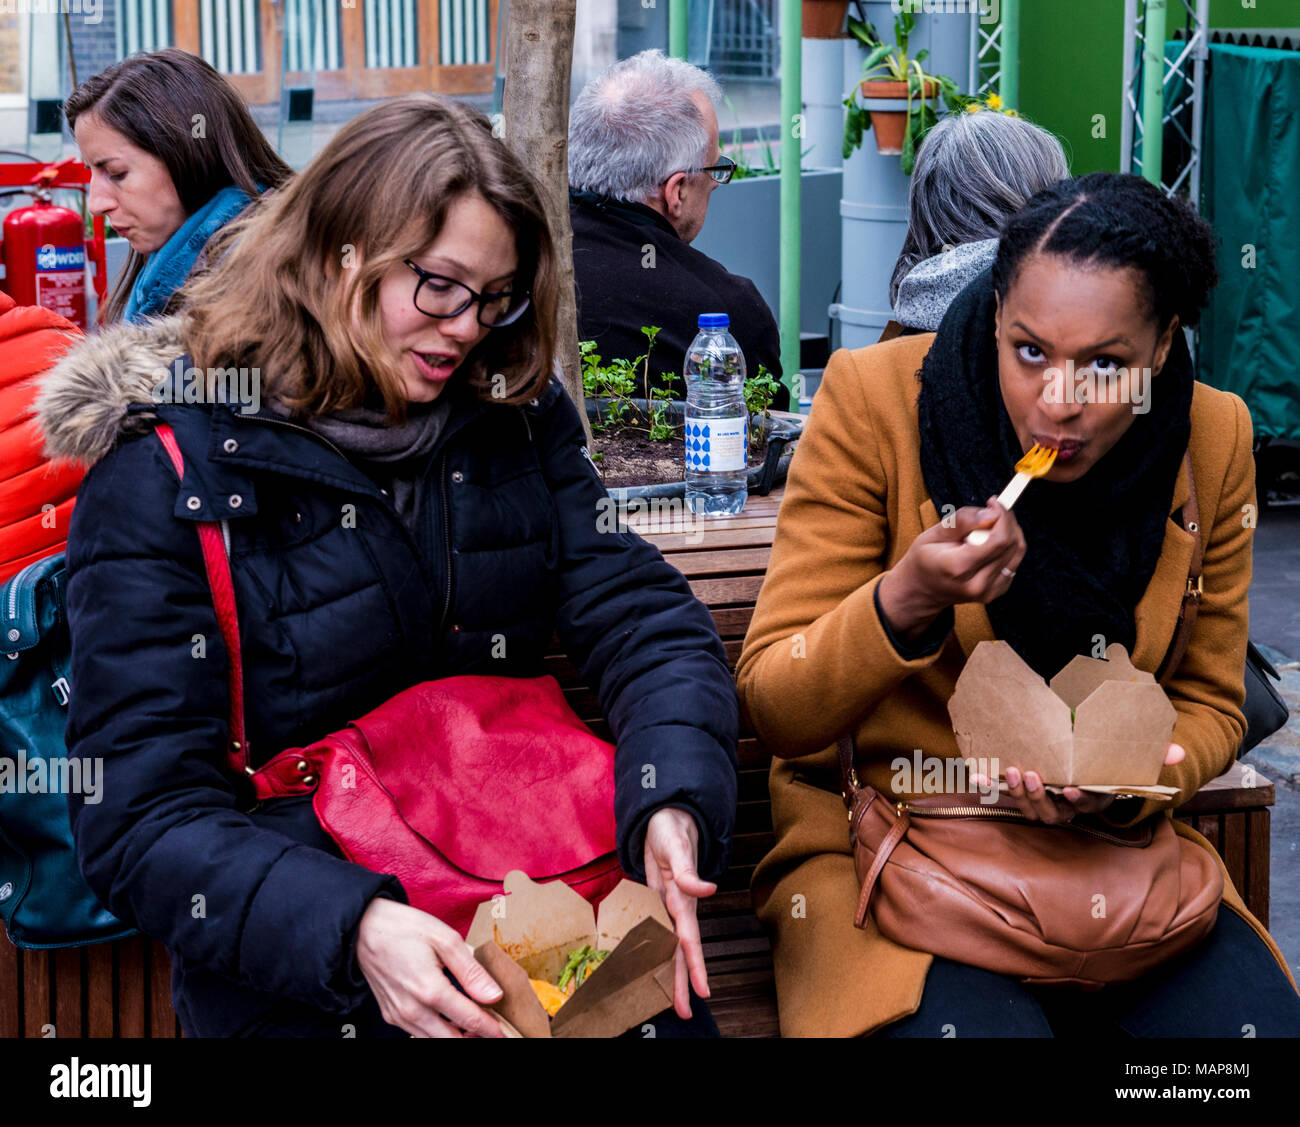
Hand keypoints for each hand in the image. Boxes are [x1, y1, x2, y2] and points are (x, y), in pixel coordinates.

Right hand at [355, 897, 504, 1037]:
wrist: (363, 928)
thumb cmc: (404, 928)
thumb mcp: (445, 939)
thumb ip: (471, 971)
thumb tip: (494, 995)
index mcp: (430, 990)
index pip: (469, 1020)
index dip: (490, 1030)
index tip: (504, 1033)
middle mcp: (413, 1010)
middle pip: (451, 1039)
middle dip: (474, 1038)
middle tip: (491, 1031)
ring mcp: (399, 1015)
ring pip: (433, 1041)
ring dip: (455, 1037)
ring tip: (472, 1027)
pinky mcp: (390, 1015)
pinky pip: (417, 1033)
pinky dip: (435, 1033)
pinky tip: (448, 1020)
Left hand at [643, 807, 714, 1019]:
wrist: (664, 819)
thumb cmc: (672, 832)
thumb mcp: (678, 847)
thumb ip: (691, 871)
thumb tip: (710, 889)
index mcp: (682, 900)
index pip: (688, 939)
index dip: (694, 966)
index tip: (704, 992)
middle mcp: (676, 907)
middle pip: (678, 951)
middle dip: (682, 982)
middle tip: (684, 1012)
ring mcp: (666, 906)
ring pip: (669, 946)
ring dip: (670, 973)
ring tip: (675, 1003)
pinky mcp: (656, 901)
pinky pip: (655, 928)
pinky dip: (656, 945)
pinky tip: (658, 966)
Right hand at [878, 499, 1026, 641]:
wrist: (922, 590)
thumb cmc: (925, 558)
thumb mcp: (932, 534)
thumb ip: (962, 522)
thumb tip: (992, 513)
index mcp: (958, 568)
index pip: (999, 540)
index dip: (1002, 516)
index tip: (993, 502)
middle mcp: (978, 583)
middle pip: (1011, 543)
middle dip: (1005, 520)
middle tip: (988, 510)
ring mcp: (989, 591)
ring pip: (1017, 550)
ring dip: (1008, 531)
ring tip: (986, 527)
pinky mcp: (998, 590)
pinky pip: (1014, 559)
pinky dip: (1006, 545)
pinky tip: (988, 543)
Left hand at [976, 744, 1185, 823]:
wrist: (1083, 760)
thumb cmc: (1109, 760)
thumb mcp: (1132, 757)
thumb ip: (1155, 754)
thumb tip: (1179, 752)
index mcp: (1093, 798)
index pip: (1089, 805)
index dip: (1080, 800)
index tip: (1071, 788)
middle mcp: (1068, 806)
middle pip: (1054, 812)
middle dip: (1040, 797)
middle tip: (1031, 775)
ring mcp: (1044, 802)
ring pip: (1031, 809)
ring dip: (1018, 793)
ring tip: (1011, 771)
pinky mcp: (1023, 793)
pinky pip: (1005, 796)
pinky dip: (989, 787)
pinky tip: (975, 778)